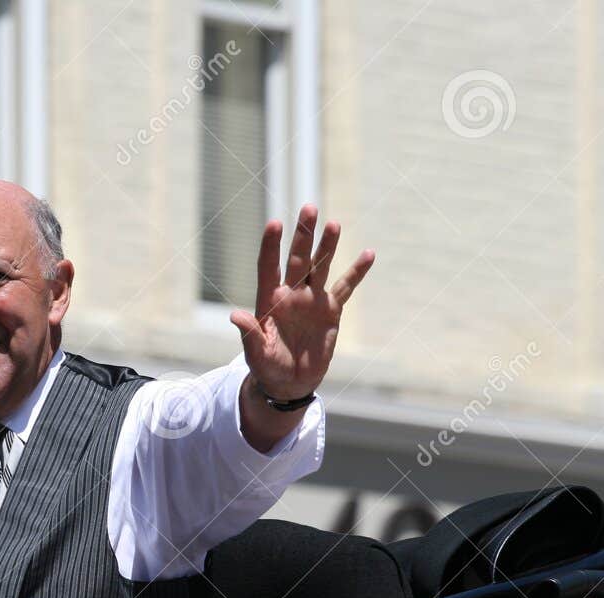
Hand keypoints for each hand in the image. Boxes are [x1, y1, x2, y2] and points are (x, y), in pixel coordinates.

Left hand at [229, 204, 373, 399]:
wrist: (289, 382)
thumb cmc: (267, 367)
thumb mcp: (256, 354)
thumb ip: (249, 334)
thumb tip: (235, 315)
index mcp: (269, 300)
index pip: (268, 267)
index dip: (271, 246)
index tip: (275, 223)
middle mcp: (291, 294)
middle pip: (297, 258)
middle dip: (303, 234)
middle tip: (309, 208)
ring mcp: (312, 299)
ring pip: (320, 266)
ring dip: (327, 246)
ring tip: (334, 224)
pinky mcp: (330, 309)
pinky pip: (345, 287)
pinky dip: (357, 272)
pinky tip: (368, 254)